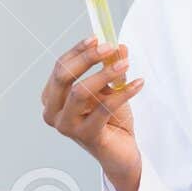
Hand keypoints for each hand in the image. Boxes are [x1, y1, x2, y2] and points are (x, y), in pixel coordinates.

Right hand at [41, 37, 142, 190]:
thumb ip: (110, 67)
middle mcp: (52, 112)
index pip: (60, 67)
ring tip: (126, 65)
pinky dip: (124, 92)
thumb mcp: (110, 88)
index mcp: (52, 97)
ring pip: (81, 91)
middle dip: (87, 58)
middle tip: (110, 47)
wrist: (121, 152)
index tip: (98, 38)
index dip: (78, 51)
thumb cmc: (111, 119)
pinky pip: (104, 108)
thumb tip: (118, 46)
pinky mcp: (86, 136)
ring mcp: (66, 126)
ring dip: (105, 74)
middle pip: (63, 76)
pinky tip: (139, 83)